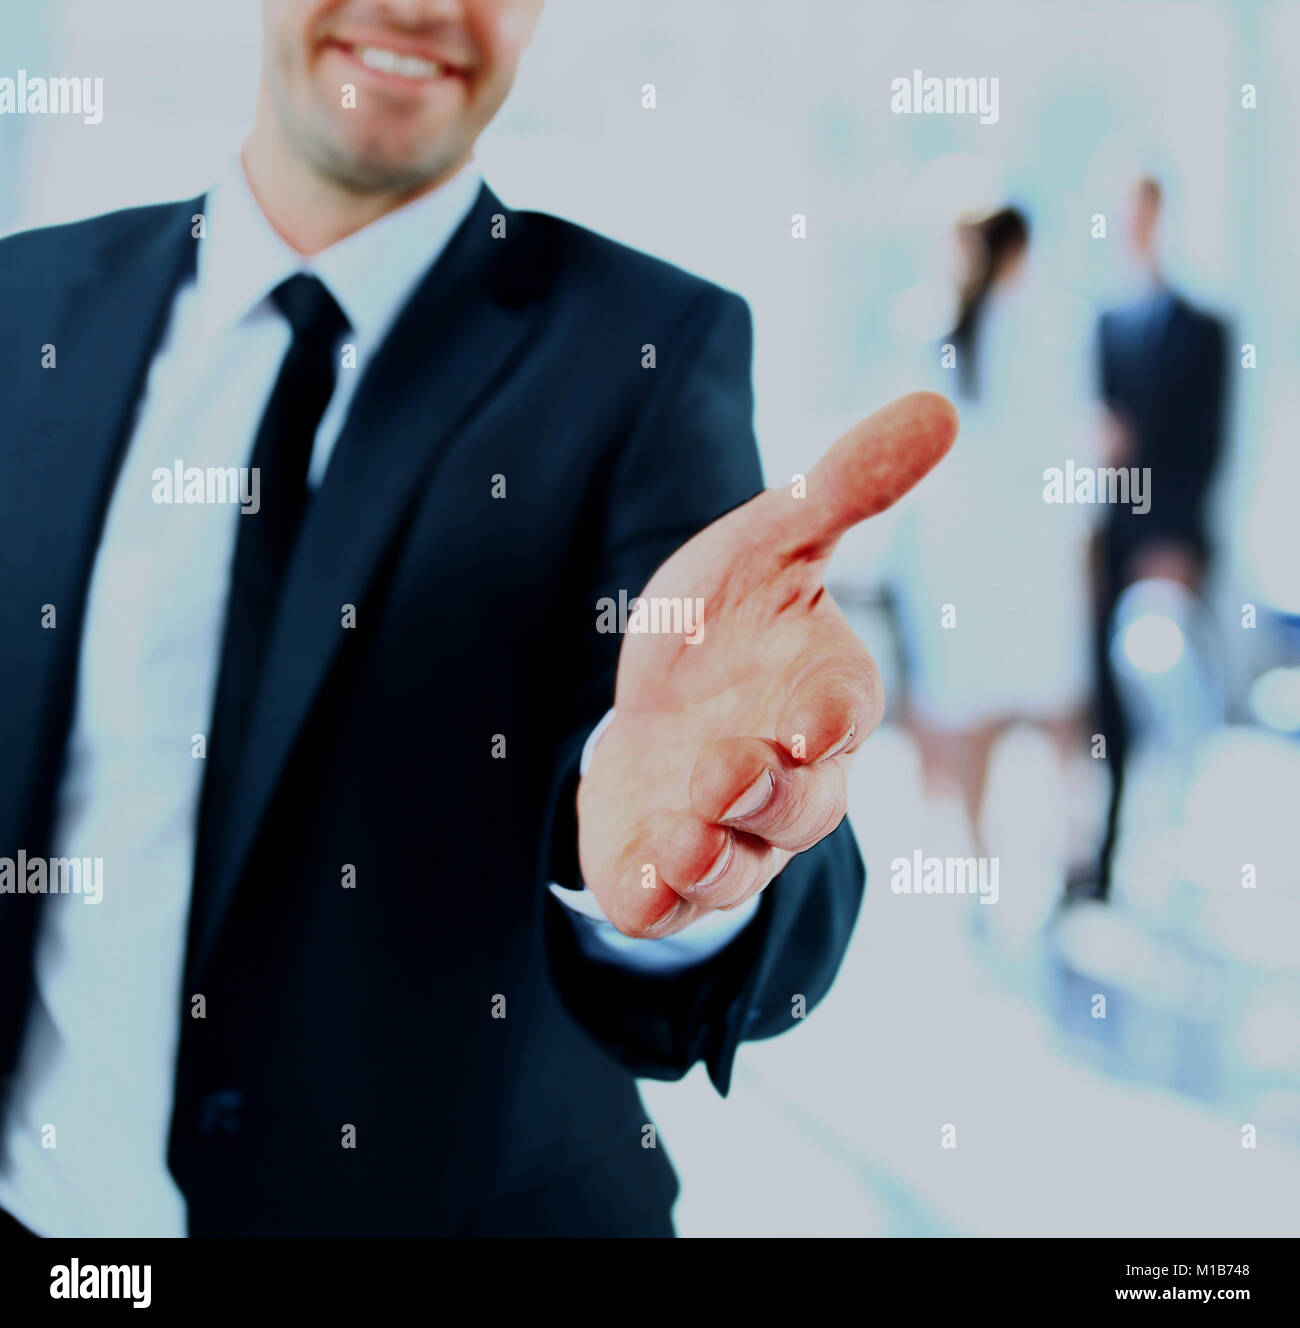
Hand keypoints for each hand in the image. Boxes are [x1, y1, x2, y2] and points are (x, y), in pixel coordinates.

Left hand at [576, 391, 958, 936]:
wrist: (658, 700)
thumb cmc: (727, 622)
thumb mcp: (770, 541)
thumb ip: (844, 487)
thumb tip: (940, 403)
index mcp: (822, 694)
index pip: (843, 709)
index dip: (831, 717)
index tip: (812, 720)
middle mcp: (788, 775)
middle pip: (801, 807)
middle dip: (767, 796)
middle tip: (728, 771)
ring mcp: (728, 830)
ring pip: (740, 867)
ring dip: (715, 860)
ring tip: (683, 841)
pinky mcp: (666, 866)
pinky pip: (670, 902)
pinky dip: (656, 899)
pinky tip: (632, 885)